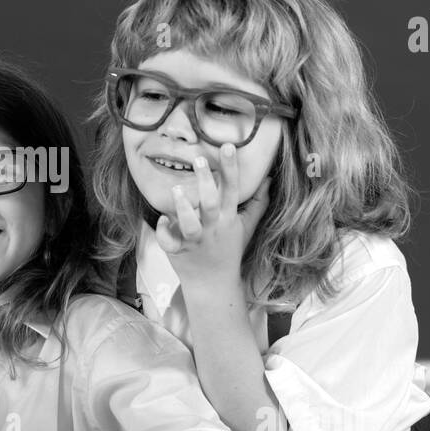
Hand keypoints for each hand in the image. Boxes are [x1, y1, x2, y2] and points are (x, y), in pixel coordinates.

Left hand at [156, 143, 271, 285]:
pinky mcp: (180, 251)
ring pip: (190, 224)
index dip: (231, 167)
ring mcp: (196, 240)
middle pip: (211, 203)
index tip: (228, 146)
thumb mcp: (246, 227)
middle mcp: (213, 228)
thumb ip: (259, 203)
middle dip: (206, 181)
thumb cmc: (228, 251)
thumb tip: (269, 179)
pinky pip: (170, 242)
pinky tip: (161, 220)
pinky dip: (164, 231)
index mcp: (228, 218)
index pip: (233, 189)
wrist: (214, 284)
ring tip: (176, 190)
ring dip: (183, 208)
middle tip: (198, 158)